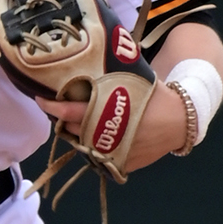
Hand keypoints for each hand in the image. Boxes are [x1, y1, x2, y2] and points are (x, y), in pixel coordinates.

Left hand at [34, 81, 187, 173]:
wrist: (181, 121)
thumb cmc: (156, 96)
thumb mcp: (132, 81)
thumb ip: (109, 79)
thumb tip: (88, 60)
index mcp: (107, 112)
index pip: (69, 112)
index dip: (52, 106)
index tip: (41, 98)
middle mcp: (106, 136)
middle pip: (72, 130)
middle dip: (64, 120)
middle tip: (61, 108)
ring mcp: (113, 153)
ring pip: (83, 145)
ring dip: (78, 133)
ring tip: (81, 121)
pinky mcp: (120, 164)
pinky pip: (99, 156)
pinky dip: (95, 145)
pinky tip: (99, 134)